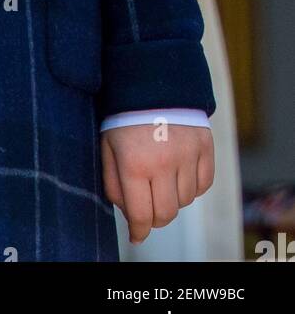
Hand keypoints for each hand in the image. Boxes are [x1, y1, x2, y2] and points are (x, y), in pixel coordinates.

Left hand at [101, 122, 214, 243]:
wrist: (151, 78)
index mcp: (135, 163)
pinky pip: (204, 184)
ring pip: (185, 201)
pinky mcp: (205, 146)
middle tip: (147, 209)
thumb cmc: (124, 116)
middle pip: (166, 214)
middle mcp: (164, 162)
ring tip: (160, 178)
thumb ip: (114, 185)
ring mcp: (188, 155)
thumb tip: (129, 217)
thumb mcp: (107, 147)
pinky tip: (179, 171)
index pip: (141, 215)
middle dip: (154, 218)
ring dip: (172, 198)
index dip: (139, 231)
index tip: (137, 235)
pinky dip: (192, 186)